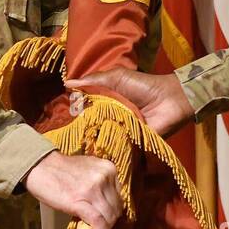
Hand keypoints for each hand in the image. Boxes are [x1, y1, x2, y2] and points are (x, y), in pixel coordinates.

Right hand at [23, 152, 122, 228]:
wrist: (41, 166)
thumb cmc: (62, 169)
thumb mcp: (89, 168)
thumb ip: (101, 181)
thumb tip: (108, 202)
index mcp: (108, 168)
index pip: (119, 196)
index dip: (114, 208)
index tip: (107, 215)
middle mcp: (103, 177)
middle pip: (116, 208)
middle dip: (110, 219)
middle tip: (101, 224)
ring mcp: (93, 189)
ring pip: (109, 217)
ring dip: (104, 227)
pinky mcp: (80, 202)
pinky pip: (98, 222)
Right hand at [67, 68, 193, 137]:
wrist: (169, 100)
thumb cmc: (143, 85)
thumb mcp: (116, 77)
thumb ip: (93, 80)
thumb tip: (67, 83)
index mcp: (106, 100)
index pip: (86, 108)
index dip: (74, 110)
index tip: (58, 116)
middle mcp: (110, 116)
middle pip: (91, 124)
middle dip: (80, 127)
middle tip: (65, 132)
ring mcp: (120, 131)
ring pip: (101, 137)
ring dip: (92, 138)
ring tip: (76, 144)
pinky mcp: (130, 143)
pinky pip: (116, 147)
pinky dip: (108, 148)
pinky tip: (94, 151)